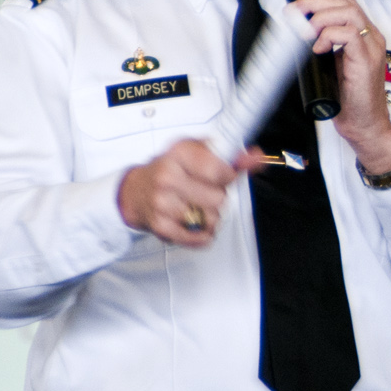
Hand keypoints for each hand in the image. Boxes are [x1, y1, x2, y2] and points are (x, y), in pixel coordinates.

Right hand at [118, 139, 266, 246]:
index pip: (218, 170)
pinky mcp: (161, 226)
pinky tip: (193, 223)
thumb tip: (256, 157)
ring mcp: (163, 202)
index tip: (223, 176)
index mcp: (179, 153)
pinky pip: (199, 238)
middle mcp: (168, 176)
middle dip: (218, 197)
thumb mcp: (197, 153)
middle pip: (219, 198)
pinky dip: (202, 234)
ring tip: (196, 207)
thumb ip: (230, 156)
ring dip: (211, 217)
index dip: (228, 176)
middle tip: (203, 192)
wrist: (135, 191)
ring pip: (212, 219)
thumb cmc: (171, 170)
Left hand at [294, 0, 390, 175]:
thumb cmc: (348, 99)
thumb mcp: (330, 64)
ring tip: (306, 31)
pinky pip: (349, 34)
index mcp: (364, 35)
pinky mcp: (367, 61)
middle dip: (316, 0)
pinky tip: (318, 48)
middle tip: (295, 10)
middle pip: (345, 2)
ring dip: (320, 17)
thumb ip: (323, 44)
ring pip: (348, 13)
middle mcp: (372, 37)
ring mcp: (372, 48)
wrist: (363, 125)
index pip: (347, 0)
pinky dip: (329, 36)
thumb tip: (299, 29)